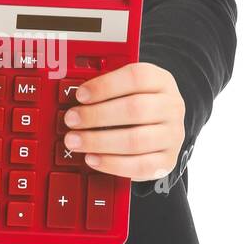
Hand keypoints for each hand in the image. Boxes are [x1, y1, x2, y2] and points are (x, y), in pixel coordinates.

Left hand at [62, 62, 184, 179]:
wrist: (161, 130)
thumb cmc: (137, 107)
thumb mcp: (126, 90)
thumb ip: (106, 90)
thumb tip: (76, 98)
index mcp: (160, 81)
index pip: (136, 77)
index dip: (105, 86)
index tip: (81, 95)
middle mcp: (172, 106)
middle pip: (135, 109)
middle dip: (96, 115)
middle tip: (72, 120)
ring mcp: (172, 135)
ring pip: (136, 140)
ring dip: (99, 141)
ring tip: (76, 141)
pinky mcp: (167, 161)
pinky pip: (139, 166)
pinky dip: (112, 164)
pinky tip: (93, 158)